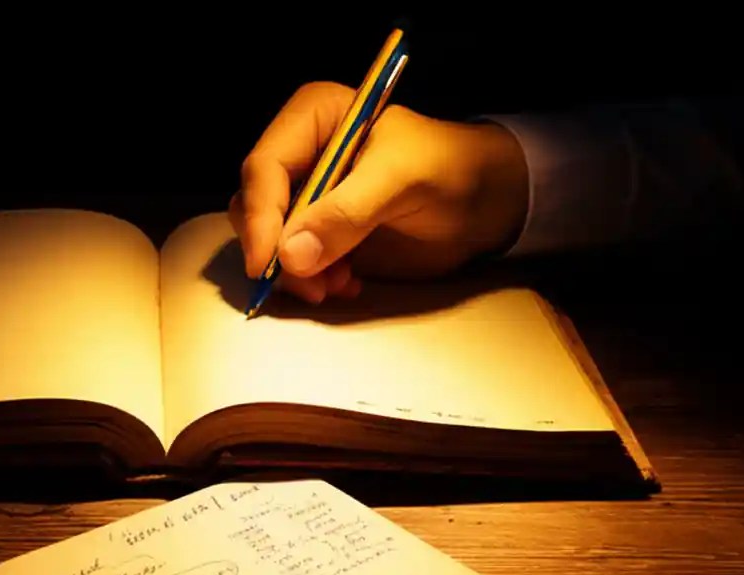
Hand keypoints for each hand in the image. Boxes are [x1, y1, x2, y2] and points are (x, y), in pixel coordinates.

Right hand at [228, 81, 530, 303]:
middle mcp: (302, 154)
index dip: (260, 216)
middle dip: (277, 251)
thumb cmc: (450, 168)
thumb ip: (346, 213)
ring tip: (335, 286)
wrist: (487, 200)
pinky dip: (313, 279)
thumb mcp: (401, 180)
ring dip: (296, 271)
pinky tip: (347, 284)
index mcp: (313, 119)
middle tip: (310, 284)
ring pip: (271, 239)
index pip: (263, 167)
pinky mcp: (322, 232)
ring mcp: (310, 196)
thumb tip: (292, 255)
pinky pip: (295, 261)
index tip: (269, 263)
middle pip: (256, 206)